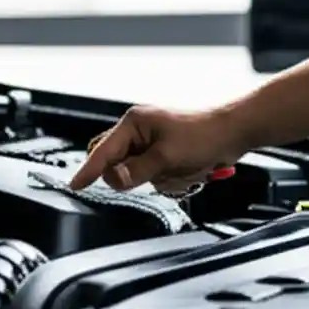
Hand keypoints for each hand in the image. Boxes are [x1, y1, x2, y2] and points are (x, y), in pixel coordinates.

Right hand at [69, 105, 249, 191]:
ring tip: (181, 170)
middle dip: (129, 175)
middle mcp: (138, 131)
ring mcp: (150, 142)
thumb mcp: (167, 157)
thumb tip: (113, 179)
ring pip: (134, 171)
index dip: (88, 170)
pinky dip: (166, 178)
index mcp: (134, 123)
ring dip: (155, 178)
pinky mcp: (162, 153)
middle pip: (114, 161)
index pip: (102, 151)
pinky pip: (151, 174)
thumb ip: (137, 170)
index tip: (75, 185)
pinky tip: (185, 171)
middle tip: (149, 177)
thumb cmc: (204, 135)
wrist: (233, 132)